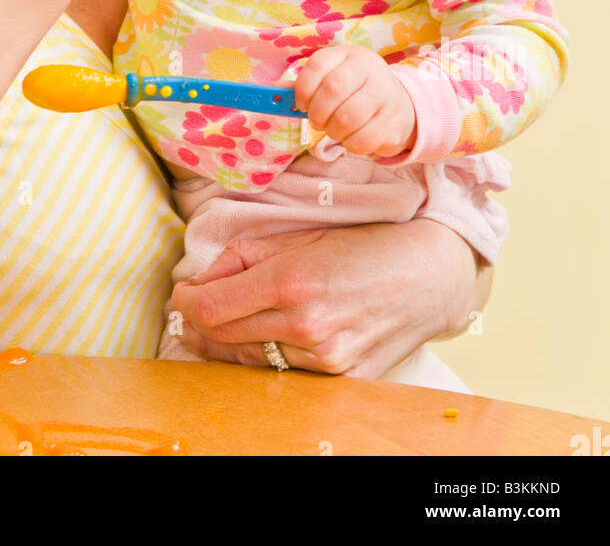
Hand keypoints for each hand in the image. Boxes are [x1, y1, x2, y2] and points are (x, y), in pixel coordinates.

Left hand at [171, 220, 489, 376]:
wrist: (431, 275)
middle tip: (192, 306)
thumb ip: (247, 254)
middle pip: (222, 337)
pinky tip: (260, 337)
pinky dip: (266, 354)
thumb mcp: (302, 235)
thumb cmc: (367, 244)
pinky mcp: (340, 379)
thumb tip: (205, 275)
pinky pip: (283, 372)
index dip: (185, 301)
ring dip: (229, 341)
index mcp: (291, 282)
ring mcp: (324, 360)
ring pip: (249, 359)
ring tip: (222, 320)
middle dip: (200, 321)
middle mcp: (305, 327)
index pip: (210, 308)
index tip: (182, 292)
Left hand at [295, 45, 416, 156]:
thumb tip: (273, 91)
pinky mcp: (395, 124)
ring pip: (346, 119)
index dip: (302, 89)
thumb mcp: (334, 77)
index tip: (301, 104)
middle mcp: (372, 70)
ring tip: (336, 129)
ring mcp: (387, 96)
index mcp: (352, 55)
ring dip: (333, 131)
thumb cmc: (357, 90)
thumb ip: (306, 85)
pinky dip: (350, 145)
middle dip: (317, 113)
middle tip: (318, 122)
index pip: (317, 65)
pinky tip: (354, 136)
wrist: (402, 105)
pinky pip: (362, 141)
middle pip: (332, 90)